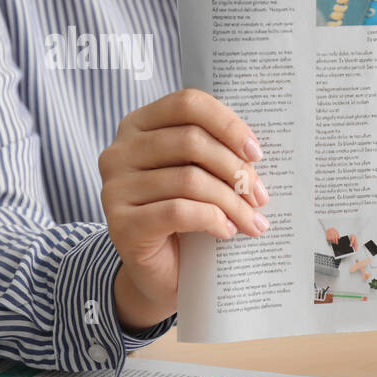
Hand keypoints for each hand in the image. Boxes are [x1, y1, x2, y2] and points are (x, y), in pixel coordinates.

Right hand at [99, 89, 269, 331]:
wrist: (162, 273)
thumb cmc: (188, 218)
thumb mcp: (201, 176)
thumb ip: (217, 153)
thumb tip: (256, 151)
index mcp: (139, 126)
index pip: (187, 104)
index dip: (228, 124)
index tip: (256, 153)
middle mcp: (119, 152)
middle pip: (191, 141)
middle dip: (235, 170)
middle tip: (260, 196)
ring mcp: (115, 188)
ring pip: (189, 179)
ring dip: (232, 202)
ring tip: (253, 220)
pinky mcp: (120, 224)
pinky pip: (178, 211)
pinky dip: (212, 219)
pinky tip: (227, 231)